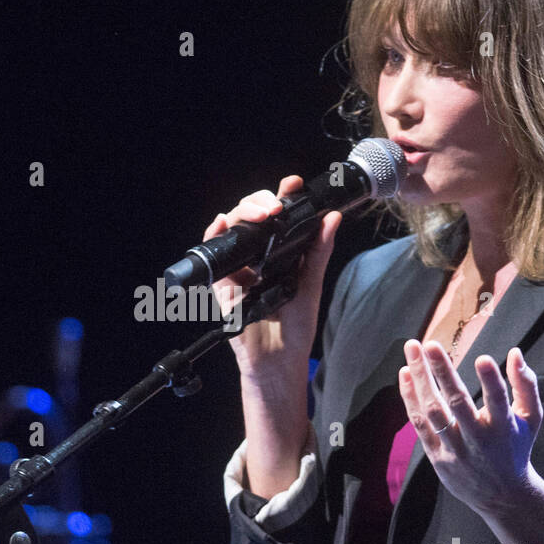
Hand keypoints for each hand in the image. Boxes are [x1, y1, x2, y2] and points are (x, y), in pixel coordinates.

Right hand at [203, 175, 340, 379]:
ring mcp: (238, 267)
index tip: (294, 184)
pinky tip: (222, 223)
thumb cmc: (296, 327)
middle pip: (252, 216)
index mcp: (280, 252)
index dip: (283, 196)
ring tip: (261, 214)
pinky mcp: (221, 281)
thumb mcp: (311, 283)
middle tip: (276, 206)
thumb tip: (332, 218)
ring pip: (232, 227)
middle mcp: (257, 255)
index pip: (279, 217)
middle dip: (261, 202)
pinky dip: (214, 234)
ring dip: (242, 213)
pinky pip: (212, 253)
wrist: (278, 359)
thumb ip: (318, 250)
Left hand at [397, 339, 542, 518]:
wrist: (501, 495)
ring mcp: (454, 449)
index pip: (498, 401)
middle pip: (456, 403)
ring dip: (420, 379)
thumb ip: (526, 385)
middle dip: (443, 372)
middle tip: (430, 344)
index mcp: (504, 428)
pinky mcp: (436, 456)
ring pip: (433, 412)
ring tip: (412, 348)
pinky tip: (405, 374)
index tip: (482, 358)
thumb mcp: (532, 418)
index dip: (490, 381)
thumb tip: (515, 353)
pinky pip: (419, 424)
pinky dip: (410, 399)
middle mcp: (478, 439)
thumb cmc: (516, 447)